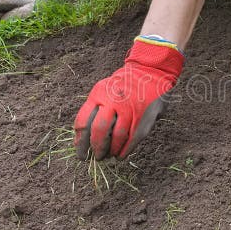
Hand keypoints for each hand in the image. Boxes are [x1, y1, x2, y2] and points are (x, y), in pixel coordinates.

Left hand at [74, 37, 184, 159]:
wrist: (150, 71)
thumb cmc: (123, 85)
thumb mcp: (104, 89)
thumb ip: (96, 108)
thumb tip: (84, 136)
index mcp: (99, 94)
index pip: (83, 121)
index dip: (80, 141)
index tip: (80, 152)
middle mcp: (113, 101)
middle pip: (99, 131)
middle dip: (95, 148)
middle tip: (95, 157)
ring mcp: (130, 109)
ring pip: (116, 137)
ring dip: (111, 151)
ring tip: (108, 156)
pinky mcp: (144, 117)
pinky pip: (132, 139)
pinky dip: (125, 150)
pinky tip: (121, 155)